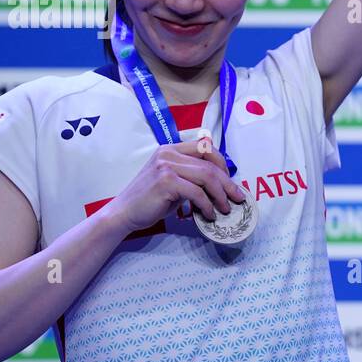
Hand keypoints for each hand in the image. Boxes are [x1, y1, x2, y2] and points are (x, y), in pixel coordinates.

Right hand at [102, 140, 245, 233]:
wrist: (124, 213)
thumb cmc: (151, 200)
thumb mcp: (173, 181)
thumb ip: (192, 176)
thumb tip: (221, 184)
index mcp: (171, 149)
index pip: (205, 147)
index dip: (222, 164)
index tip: (229, 181)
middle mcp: (169, 153)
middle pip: (210, 163)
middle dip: (228, 182)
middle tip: (238, 197)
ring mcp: (166, 166)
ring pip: (207, 176)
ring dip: (221, 195)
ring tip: (226, 208)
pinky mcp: (165, 182)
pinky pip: (197, 193)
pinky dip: (207, 205)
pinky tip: (209, 215)